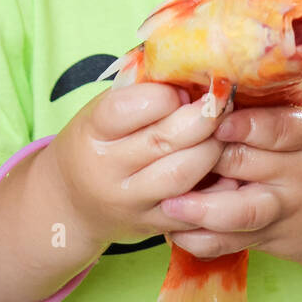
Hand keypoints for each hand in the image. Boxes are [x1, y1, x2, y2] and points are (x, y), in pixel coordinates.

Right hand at [52, 83, 231, 248]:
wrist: (72, 204)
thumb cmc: (97, 143)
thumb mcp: (102, 111)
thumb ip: (141, 92)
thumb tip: (196, 76)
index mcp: (91, 133)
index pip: (126, 109)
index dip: (164, 96)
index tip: (182, 91)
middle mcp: (107, 171)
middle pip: (162, 141)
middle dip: (202, 118)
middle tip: (221, 104)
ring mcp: (131, 202)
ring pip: (183, 174)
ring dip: (213, 148)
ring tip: (224, 131)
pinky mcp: (154, 225)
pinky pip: (197, 206)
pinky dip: (219, 185)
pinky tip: (229, 165)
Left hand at [159, 106, 301, 266]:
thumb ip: (267, 117)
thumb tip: (206, 95)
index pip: (280, 127)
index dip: (246, 125)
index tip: (217, 121)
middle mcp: (297, 173)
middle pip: (247, 164)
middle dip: (205, 159)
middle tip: (167, 153)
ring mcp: (282, 210)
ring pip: (239, 212)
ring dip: (200, 208)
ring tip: (168, 203)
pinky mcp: (267, 239)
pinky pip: (230, 244)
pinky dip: (200, 240)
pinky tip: (173, 229)